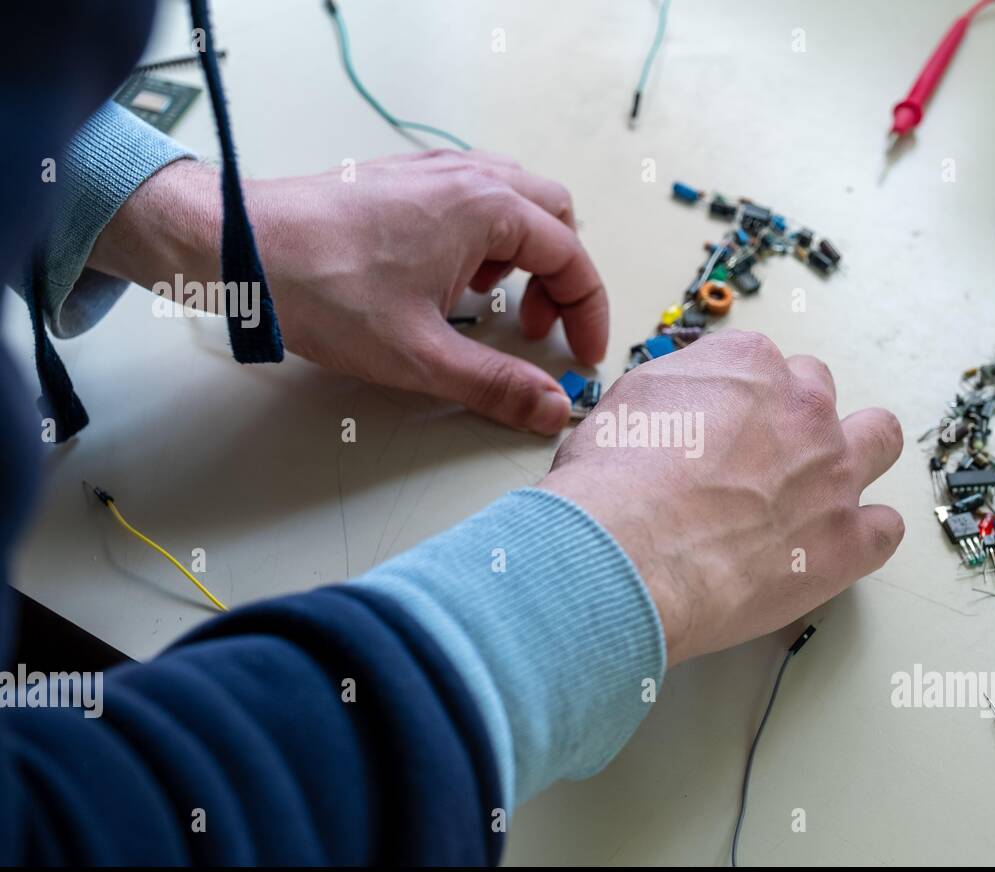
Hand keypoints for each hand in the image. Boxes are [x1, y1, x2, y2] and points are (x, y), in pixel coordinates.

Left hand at [90, 151, 607, 434]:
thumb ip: (495, 384)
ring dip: (524, 254)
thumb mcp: (419, 354)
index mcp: (486, 208)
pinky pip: (472, 195)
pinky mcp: (402, 180)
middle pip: (553, 217)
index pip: (570, 257)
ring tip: (492, 305)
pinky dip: (485, 236)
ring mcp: (433, 171)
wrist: (239, 247)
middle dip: (560, 277)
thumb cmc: (323, 289)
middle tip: (538, 330)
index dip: (588, 311)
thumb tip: (552, 409)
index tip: (582, 355)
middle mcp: (468, 176)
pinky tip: (449, 278)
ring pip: (514, 200)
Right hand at [538, 330, 904, 665]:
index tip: (723, 430)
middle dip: (797, 421)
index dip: (740, 403)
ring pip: (879, 440)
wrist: (627, 556)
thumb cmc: (612, 485)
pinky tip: (829, 549)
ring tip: (820, 492)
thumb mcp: (628, 404)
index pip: (765, 367)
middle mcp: (802, 408)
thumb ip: (675, 394)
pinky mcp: (847, 543)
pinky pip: (885, 528)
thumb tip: (682, 408)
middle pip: (820, 395)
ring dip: (857, 457)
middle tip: (763, 461)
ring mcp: (833, 475)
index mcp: (750, 365)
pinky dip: (863, 536)